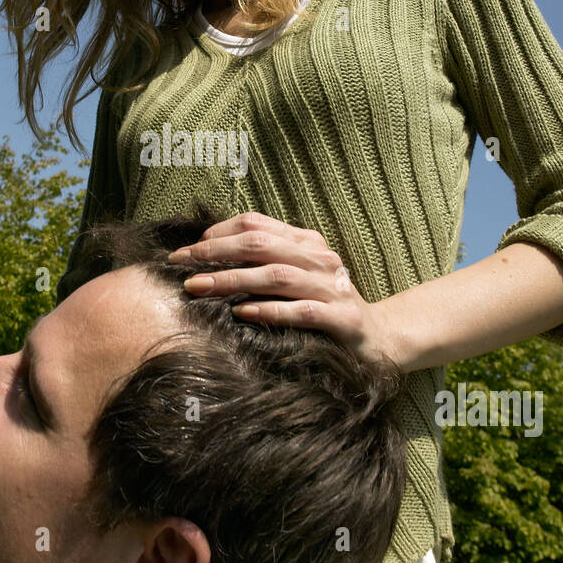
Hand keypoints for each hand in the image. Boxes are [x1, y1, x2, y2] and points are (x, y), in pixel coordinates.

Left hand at [166, 211, 404, 371]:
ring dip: (232, 280)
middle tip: (181, 265)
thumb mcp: (298, 277)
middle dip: (215, 253)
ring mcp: (333, 287)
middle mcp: (320, 259)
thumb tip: (208, 258)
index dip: (218, 232)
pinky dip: (269, 310)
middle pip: (260, 244)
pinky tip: (242, 313)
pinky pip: (302, 311)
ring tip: (199, 288)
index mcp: (307, 242)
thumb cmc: (326, 307)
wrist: (381, 338)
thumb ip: (264, 263)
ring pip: (276, 275)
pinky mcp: (343, 318)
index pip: (256, 223)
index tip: (189, 250)